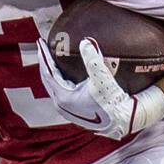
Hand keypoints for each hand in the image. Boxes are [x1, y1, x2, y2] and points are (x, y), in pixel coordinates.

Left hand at [36, 36, 163, 139]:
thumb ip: (93, 60)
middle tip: (43, 47)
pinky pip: (60, 90)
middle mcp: (61, 105)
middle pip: (47, 79)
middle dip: (45, 62)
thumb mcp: (103, 79)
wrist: (122, 121)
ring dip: (51, 72)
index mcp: (63, 97)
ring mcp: (66, 109)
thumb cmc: (113, 103)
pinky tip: (64, 73)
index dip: (45, 56)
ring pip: (53, 86)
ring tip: (51, 59)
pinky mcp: (73, 110)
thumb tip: (85, 42)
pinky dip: (59, 79)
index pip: (48, 72)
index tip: (41, 42)